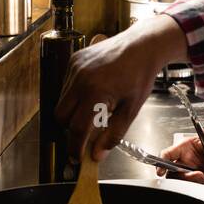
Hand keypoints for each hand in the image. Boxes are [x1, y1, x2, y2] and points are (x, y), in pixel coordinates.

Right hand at [56, 15, 188, 162]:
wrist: (142, 46)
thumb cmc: (140, 75)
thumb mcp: (131, 109)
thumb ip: (113, 134)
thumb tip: (97, 155)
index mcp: (95, 92)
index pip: (76, 128)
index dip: (75, 147)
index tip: (76, 157)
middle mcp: (80, 79)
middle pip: (61, 116)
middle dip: (70, 129)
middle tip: (85, 133)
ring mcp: (74, 68)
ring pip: (61, 101)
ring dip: (72, 111)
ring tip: (94, 109)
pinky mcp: (74, 60)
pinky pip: (65, 85)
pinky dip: (74, 95)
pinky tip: (92, 93)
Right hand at [157, 126, 203, 184]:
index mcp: (185, 147)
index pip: (168, 155)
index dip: (161, 163)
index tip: (161, 171)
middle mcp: (186, 160)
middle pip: (174, 173)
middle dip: (187, 176)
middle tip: (200, 174)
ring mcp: (192, 171)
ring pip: (188, 182)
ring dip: (203, 180)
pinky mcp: (200, 180)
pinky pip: (199, 186)